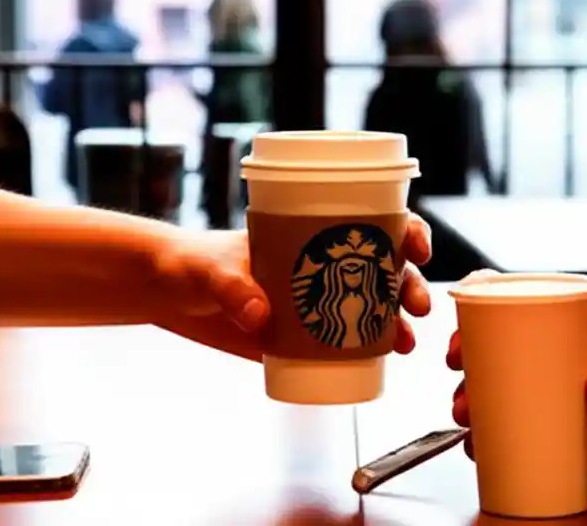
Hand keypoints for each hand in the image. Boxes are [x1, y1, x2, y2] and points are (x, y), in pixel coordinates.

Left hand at [157, 214, 433, 360]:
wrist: (168, 292)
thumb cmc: (192, 262)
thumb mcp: (211, 269)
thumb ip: (232, 288)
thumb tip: (258, 314)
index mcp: (310, 232)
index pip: (371, 221)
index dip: (405, 230)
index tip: (417, 246)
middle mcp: (323, 264)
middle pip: (385, 269)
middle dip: (411, 285)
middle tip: (418, 306)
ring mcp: (315, 302)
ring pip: (373, 308)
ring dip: (399, 323)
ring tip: (405, 343)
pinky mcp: (301, 337)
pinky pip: (346, 343)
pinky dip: (370, 353)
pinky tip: (383, 363)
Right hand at [448, 312, 586, 476]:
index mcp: (571, 328)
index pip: (509, 316)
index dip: (473, 329)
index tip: (458, 348)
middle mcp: (562, 366)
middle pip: (498, 368)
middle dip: (468, 385)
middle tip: (463, 403)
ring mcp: (571, 405)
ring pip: (510, 409)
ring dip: (481, 421)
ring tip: (472, 436)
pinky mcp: (585, 444)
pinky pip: (536, 448)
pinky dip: (508, 454)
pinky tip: (492, 462)